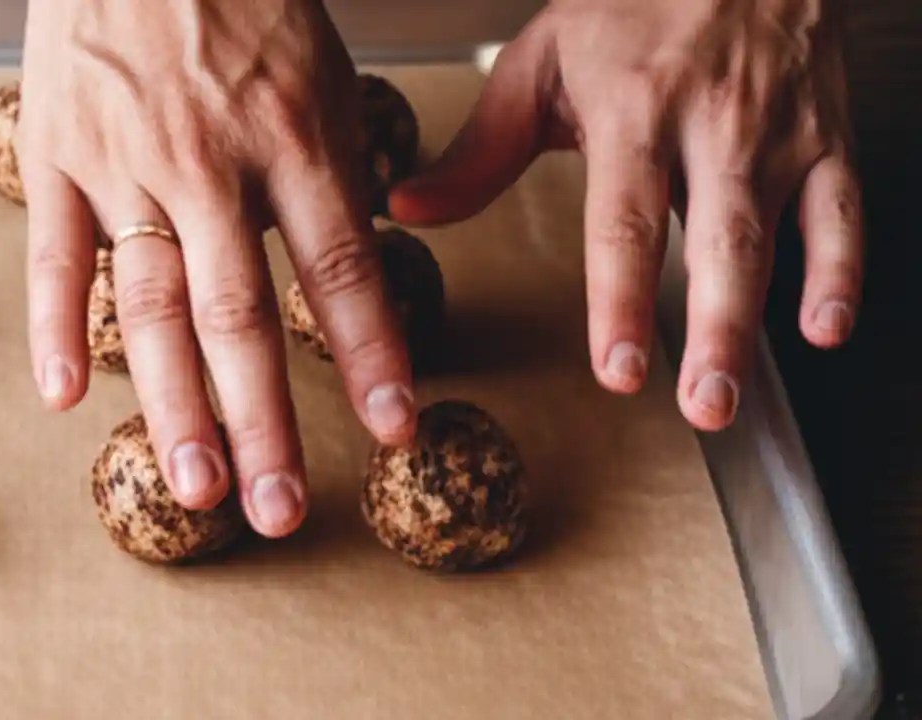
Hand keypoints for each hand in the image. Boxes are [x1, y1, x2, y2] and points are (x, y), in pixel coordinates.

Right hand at [20, 0, 415, 536]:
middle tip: (280, 512)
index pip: (341, 269)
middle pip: (240, 314)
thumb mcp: (322, 75)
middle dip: (265, 422)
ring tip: (195, 489)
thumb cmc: (247, 1)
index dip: (369, 356)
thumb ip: (334, 176)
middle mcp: (212, 163)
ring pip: (149, 304)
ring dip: (173, 405)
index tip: (392, 431)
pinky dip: (51, 327)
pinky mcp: (56, 152)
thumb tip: (349, 272)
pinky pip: (51, 253)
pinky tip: (62, 400)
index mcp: (294, 138)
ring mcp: (126, 163)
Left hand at [391, 0, 861, 430]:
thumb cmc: (632, 2)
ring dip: (756, 324)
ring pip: (773, 238)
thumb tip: (409, 209)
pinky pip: (844, 209)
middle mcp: (710, 124)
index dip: (623, 301)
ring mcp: (775, 132)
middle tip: (694, 406)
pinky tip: (825, 327)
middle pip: (712, 243)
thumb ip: (481, 147)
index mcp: (633, 107)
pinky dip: (842, 271)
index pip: (625, 220)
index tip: (617, 368)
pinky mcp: (825, 135)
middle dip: (707, 331)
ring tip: (730, 395)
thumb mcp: (542, 60)